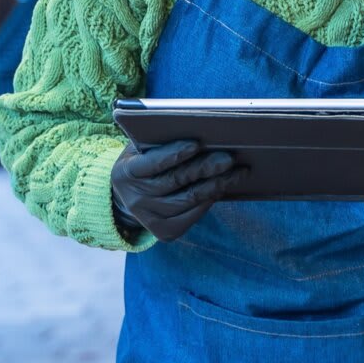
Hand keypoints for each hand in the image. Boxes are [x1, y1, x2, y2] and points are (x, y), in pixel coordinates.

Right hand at [109, 140, 244, 241]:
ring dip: (216, 185)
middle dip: (205, 168)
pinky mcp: (164, 232)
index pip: (153, 163)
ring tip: (237, 173)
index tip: (197, 144)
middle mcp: (135, 199)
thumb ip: (159, 142)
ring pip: (189, 200)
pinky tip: (223, 188)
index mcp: (125, 173)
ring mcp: (149, 218)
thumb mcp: (141, 150)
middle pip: (176, 181)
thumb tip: (199, 131)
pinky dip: (209, 200)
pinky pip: (193, 215)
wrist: (129, 199)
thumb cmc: (144, 164)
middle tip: (229, 158)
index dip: (175, 154)